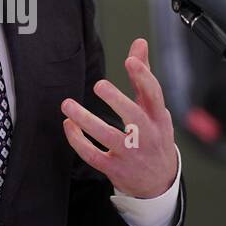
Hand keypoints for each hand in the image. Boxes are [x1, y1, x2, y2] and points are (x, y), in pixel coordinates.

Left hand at [60, 37, 177, 198]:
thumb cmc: (154, 136)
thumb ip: (143, 76)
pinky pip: (93, 155)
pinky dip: (78, 141)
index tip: (130, 61)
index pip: (154, 96)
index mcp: (158, 118)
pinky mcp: (114, 168)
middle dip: (118, 101)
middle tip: (99, 85)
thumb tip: (139, 43)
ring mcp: (130, 154)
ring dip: (86, 121)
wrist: (158, 182)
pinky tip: (68, 125)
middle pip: (134, 118)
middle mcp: (146, 136)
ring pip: (108, 137)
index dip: (144, 77)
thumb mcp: (154, 108)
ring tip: (67, 105)